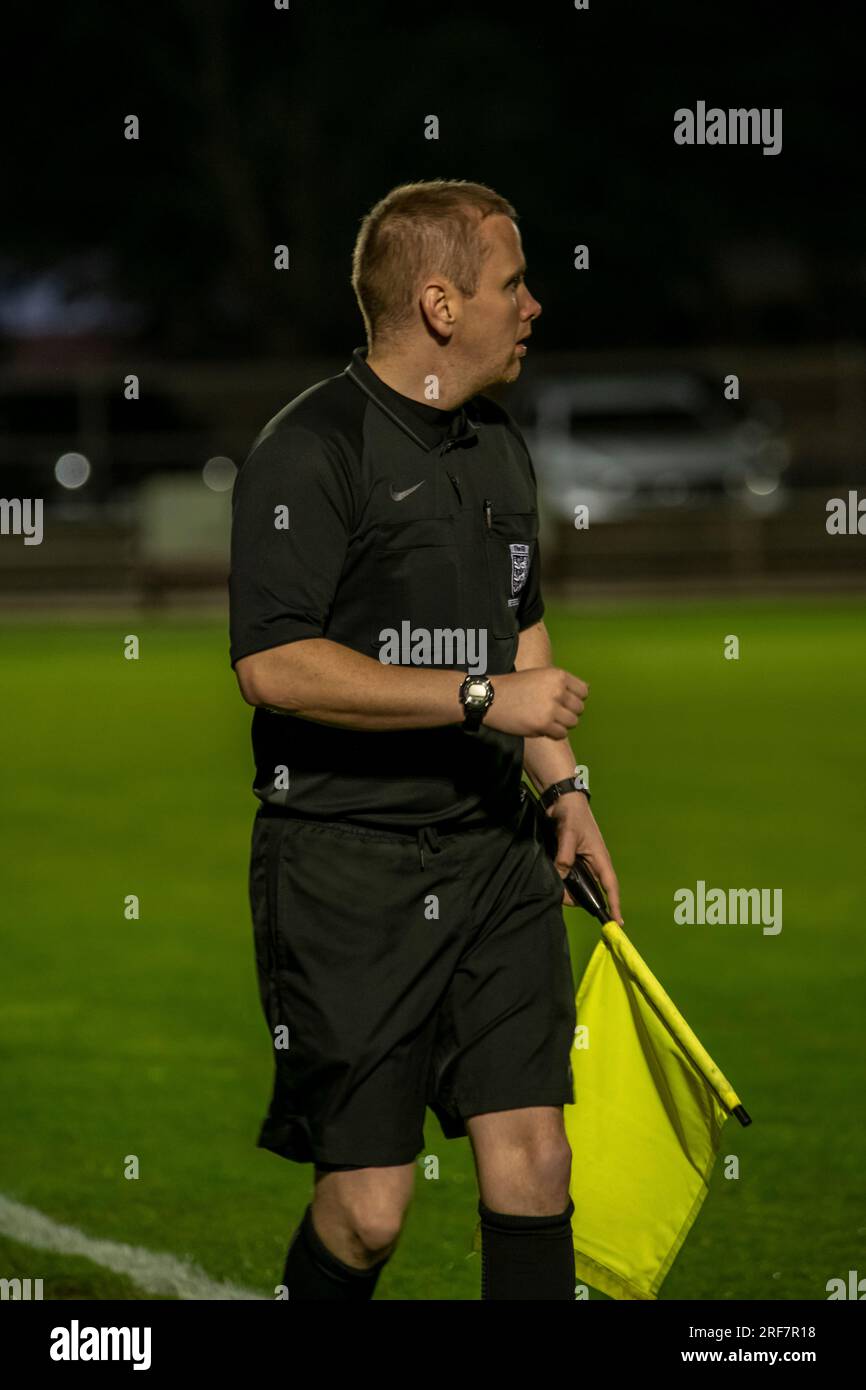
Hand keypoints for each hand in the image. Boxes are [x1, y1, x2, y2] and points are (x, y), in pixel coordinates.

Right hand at [485, 668, 587, 739]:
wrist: (491, 697)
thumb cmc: (514, 687)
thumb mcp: (539, 675)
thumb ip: (560, 683)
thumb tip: (586, 691)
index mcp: (558, 675)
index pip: (583, 691)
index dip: (574, 698)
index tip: (562, 702)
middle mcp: (557, 690)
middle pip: (579, 708)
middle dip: (568, 712)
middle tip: (552, 713)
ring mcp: (551, 708)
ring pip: (572, 722)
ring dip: (562, 724)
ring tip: (547, 720)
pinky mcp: (543, 724)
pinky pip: (562, 734)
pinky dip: (554, 733)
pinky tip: (542, 728)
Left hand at [546, 793, 622, 924]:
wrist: (562, 800)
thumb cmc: (572, 814)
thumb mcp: (568, 835)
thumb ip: (565, 855)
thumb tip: (562, 875)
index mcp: (600, 858)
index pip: (610, 886)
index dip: (614, 904)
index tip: (617, 922)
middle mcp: (594, 863)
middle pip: (593, 890)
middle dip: (583, 900)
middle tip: (566, 902)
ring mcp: (583, 861)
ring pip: (580, 884)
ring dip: (571, 890)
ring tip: (557, 893)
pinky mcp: (572, 858)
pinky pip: (570, 876)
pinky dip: (564, 882)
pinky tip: (554, 884)